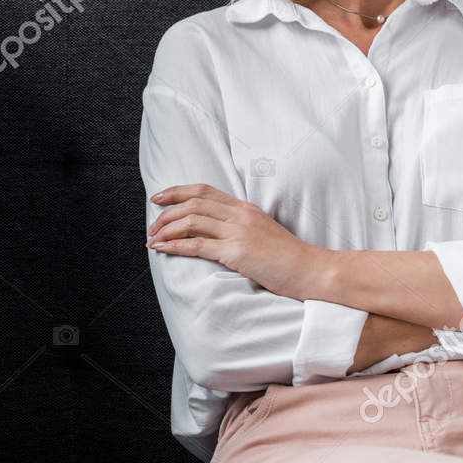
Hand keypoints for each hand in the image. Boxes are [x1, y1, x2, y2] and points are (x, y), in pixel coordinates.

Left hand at [146, 183, 320, 297]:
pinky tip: (162, 249)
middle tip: (151, 225)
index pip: (204, 191)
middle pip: (193, 203)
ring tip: (152, 239)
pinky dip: (174, 246)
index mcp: (245, 207)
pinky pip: (197, 245)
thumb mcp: (262, 231)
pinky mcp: (237, 253)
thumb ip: (240, 225)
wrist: (311, 271)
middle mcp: (240, 215)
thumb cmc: (288, 257)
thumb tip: (213, 229)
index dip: (177, 192)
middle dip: (166, 213)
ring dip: (166, 229)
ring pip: (191, 221)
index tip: (158, 198)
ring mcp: (238, 233)